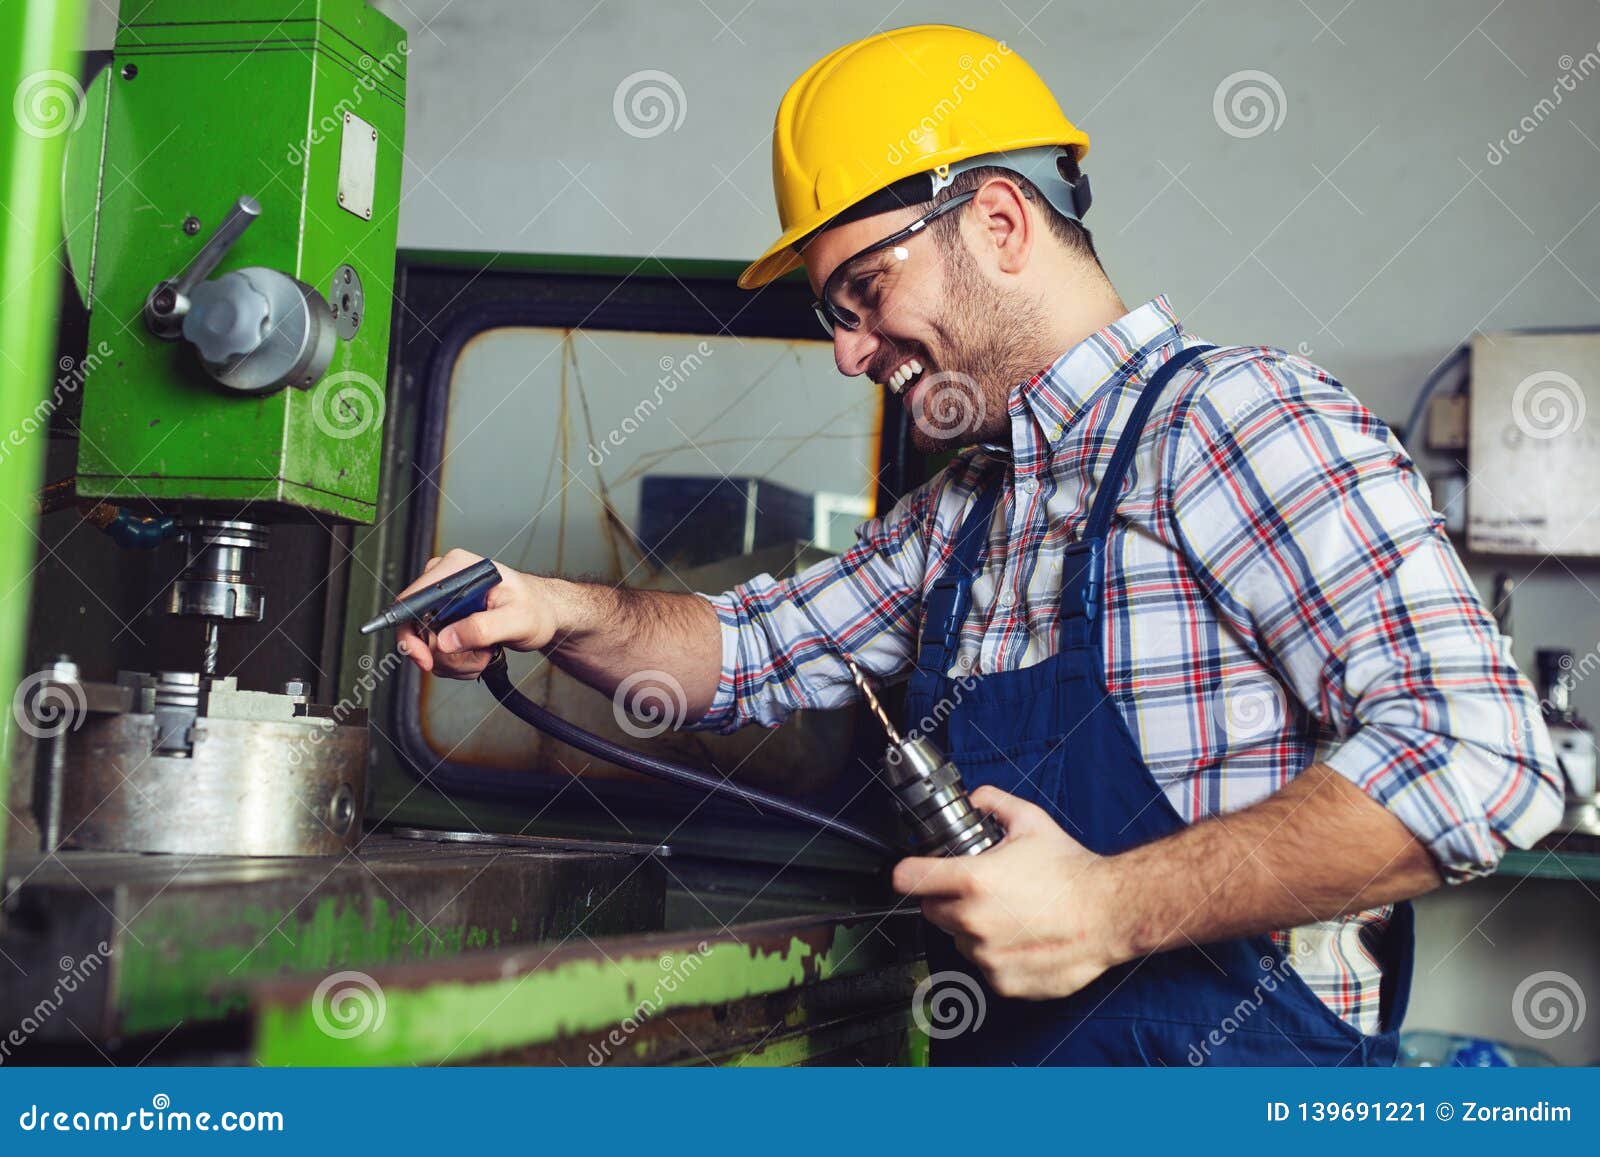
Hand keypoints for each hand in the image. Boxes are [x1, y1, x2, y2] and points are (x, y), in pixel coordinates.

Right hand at [394, 548, 557, 678]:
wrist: (544, 615)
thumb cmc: (536, 608)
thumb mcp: (517, 620)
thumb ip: (482, 628)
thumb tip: (445, 640)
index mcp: (457, 568)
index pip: (412, 600)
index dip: (410, 633)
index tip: (426, 659)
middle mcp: (444, 581)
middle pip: (415, 629)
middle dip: (444, 654)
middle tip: (476, 658)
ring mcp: (443, 601)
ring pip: (426, 645)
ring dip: (454, 661)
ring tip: (484, 654)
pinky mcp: (445, 619)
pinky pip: (435, 650)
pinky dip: (456, 661)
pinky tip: (479, 654)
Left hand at [891, 786, 1128, 999]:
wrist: (1111, 913)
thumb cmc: (1072, 872)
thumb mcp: (1031, 822)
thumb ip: (994, 803)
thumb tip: (975, 799)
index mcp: (973, 880)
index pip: (909, 879)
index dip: (909, 873)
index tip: (912, 873)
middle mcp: (973, 921)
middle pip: (932, 911)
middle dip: (947, 899)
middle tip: (979, 891)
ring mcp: (987, 955)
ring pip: (958, 940)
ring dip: (972, 929)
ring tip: (1009, 915)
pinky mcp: (1003, 981)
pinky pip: (984, 966)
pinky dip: (996, 955)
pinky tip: (1021, 938)